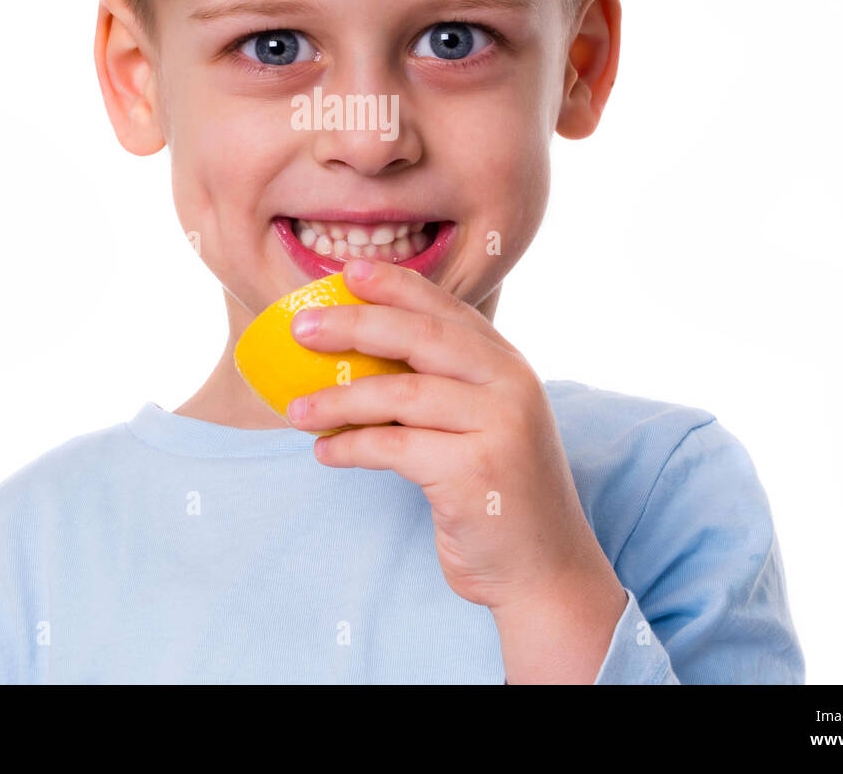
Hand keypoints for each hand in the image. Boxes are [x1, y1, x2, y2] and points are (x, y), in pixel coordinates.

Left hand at [285, 258, 617, 615]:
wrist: (545, 570)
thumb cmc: (497, 493)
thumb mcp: (482, 423)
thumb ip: (441, 385)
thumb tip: (354, 357)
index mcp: (508, 364)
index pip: (446, 309)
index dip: (396, 285)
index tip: (348, 272)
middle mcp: (511, 384)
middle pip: (421, 337)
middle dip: (355, 325)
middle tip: (301, 328)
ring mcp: (500, 426)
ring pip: (401, 394)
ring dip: (339, 399)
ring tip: (296, 410)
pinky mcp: (478, 471)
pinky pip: (396, 447)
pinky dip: (351, 446)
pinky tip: (326, 452)